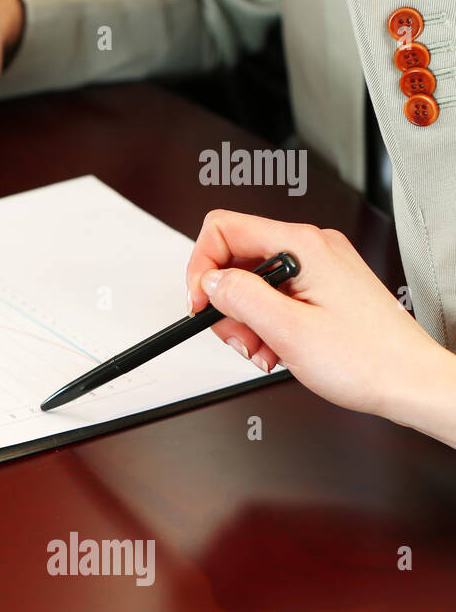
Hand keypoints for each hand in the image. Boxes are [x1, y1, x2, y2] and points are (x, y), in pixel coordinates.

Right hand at [184, 210, 455, 441]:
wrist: (410, 381)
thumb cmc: (368, 359)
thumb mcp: (287, 330)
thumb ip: (240, 297)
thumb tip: (210, 282)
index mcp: (302, 246)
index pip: (223, 230)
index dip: (201, 268)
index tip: (201, 304)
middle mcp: (312, 248)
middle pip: (236, 259)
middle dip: (226, 303)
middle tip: (239, 337)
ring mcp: (319, 268)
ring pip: (253, 282)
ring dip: (246, 320)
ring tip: (263, 348)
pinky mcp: (323, 287)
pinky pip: (275, 296)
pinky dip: (266, 323)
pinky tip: (277, 347)